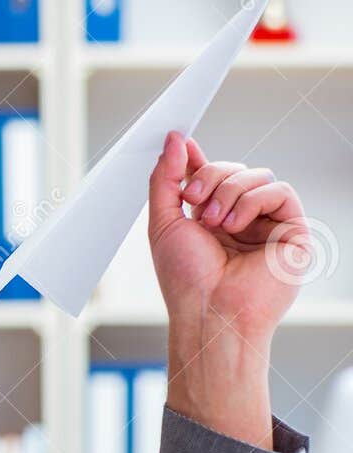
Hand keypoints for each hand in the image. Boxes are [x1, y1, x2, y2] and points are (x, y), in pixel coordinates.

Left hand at [147, 131, 308, 447]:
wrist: (210, 312)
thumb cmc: (185, 278)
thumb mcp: (162, 222)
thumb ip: (166, 179)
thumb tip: (176, 140)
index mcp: (208, 218)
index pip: (208, 175)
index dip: (197, 159)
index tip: (182, 143)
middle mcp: (238, 219)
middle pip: (231, 169)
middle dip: (209, 177)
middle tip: (193, 201)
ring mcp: (265, 224)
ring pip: (255, 175)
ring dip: (228, 191)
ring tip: (213, 222)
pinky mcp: (291, 231)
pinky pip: (279, 190)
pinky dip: (253, 200)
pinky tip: (235, 224)